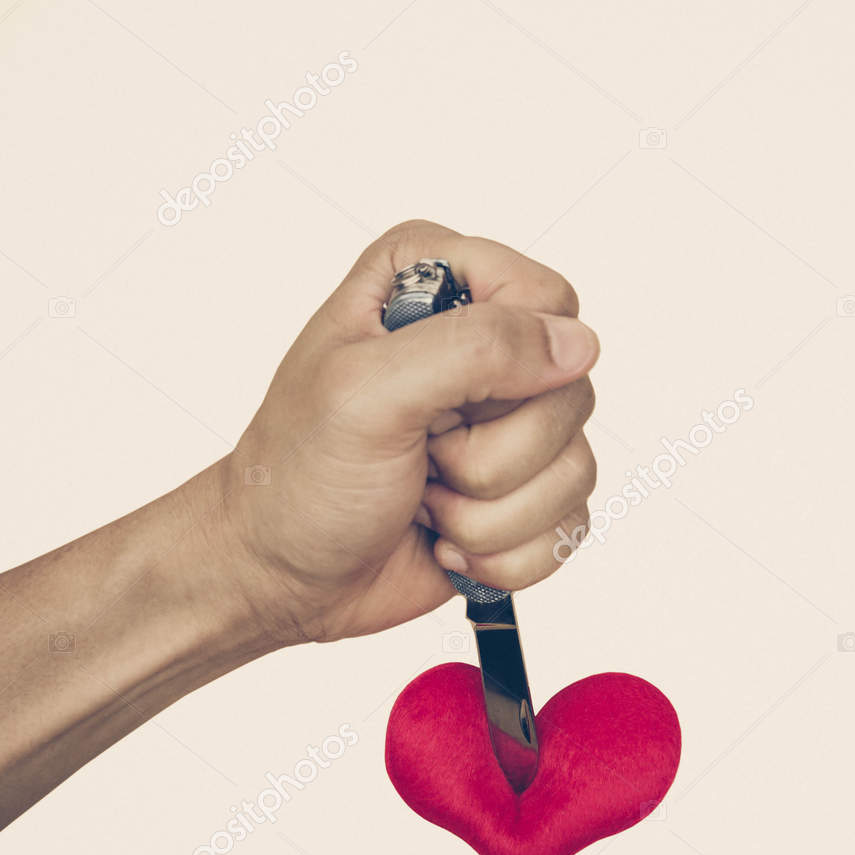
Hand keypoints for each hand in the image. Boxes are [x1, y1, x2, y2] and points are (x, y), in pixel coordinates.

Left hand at [209, 220, 598, 644]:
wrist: (279, 574)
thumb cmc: (298, 476)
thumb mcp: (365, 392)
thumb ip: (473, 349)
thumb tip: (575, 346)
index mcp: (437, 280)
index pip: (547, 298)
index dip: (511, 363)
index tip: (439, 403)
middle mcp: (483, 342)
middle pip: (570, 392)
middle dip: (491, 457)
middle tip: (421, 461)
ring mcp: (510, 422)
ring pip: (575, 468)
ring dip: (491, 515)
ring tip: (425, 505)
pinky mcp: (526, 492)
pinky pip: (570, 525)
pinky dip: (505, 555)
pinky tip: (447, 543)